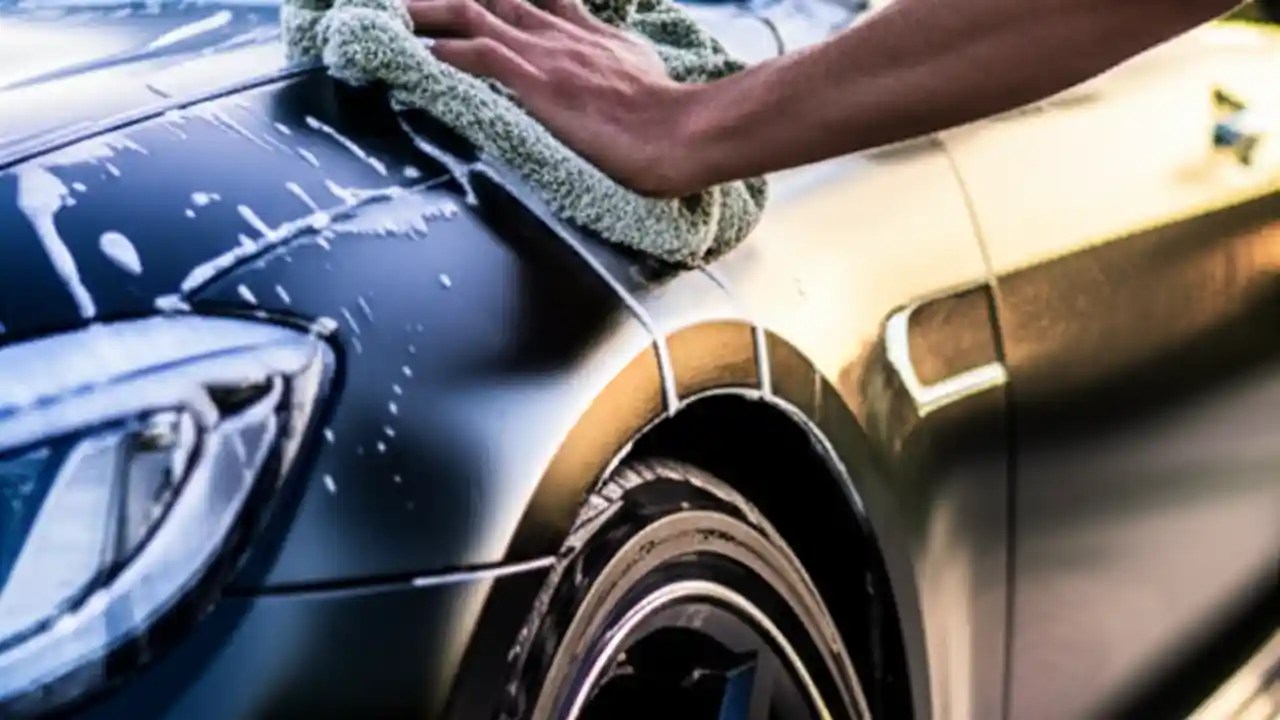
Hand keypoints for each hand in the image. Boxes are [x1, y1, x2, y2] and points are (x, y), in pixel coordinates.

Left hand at [408, 0, 707, 196]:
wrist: (685, 131)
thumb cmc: (668, 118)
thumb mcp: (640, 74)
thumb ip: (615, 65)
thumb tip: (608, 80)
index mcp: (585, 34)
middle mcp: (560, 35)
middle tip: (412, 0)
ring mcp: (547, 55)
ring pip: (475, 14)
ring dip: (429, 11)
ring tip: (393, 13)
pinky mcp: (539, 83)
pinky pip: (479, 55)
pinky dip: (445, 50)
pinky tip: (417, 52)